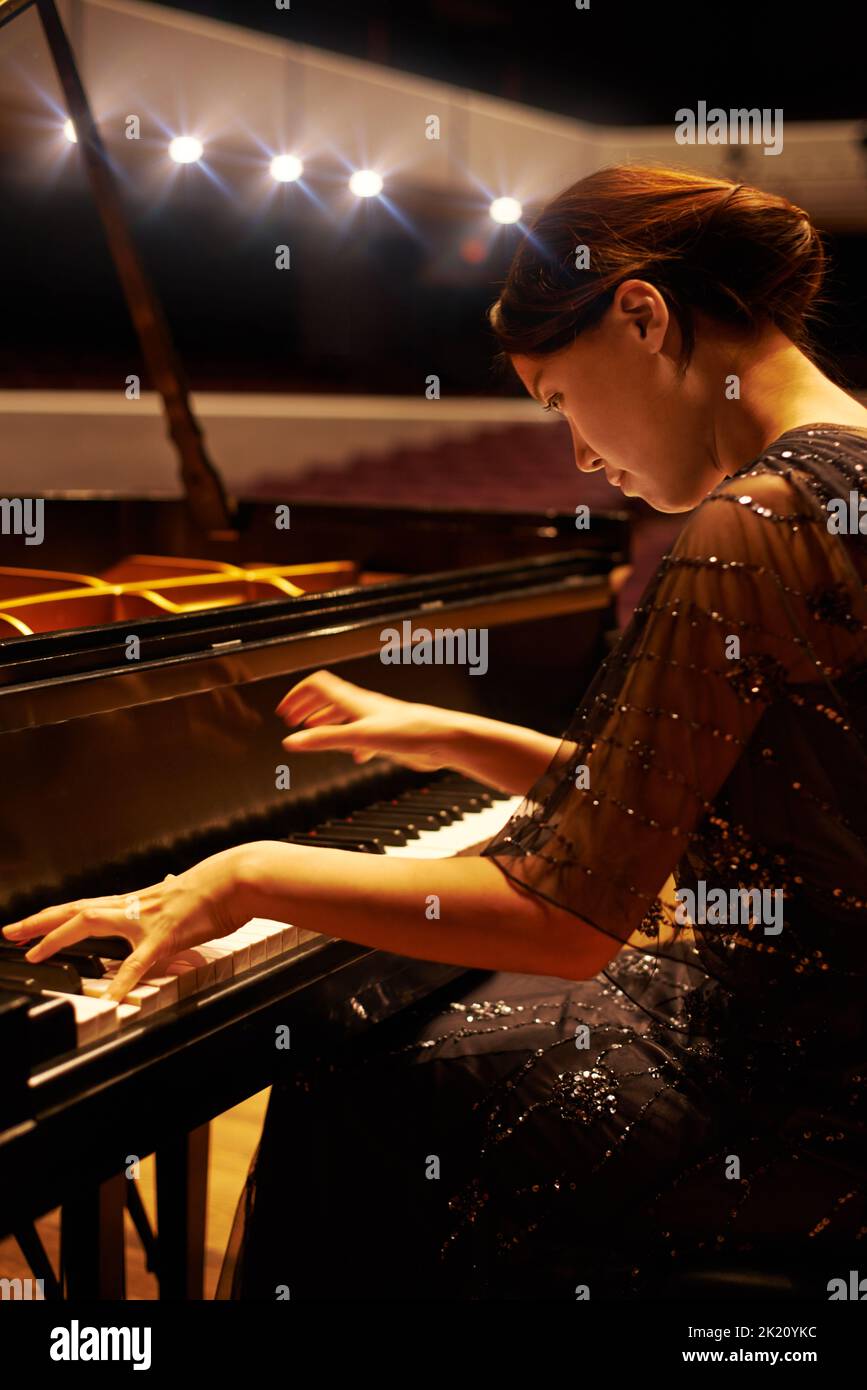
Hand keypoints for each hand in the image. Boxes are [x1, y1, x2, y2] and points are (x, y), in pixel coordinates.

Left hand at [1, 845, 247, 1002]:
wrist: (235, 881)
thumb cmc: (213, 890)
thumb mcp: (179, 900)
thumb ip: (167, 901)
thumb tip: (166, 887)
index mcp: (133, 903)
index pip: (82, 907)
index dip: (51, 917)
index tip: (23, 927)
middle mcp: (131, 906)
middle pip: (74, 910)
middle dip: (38, 921)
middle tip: (7, 933)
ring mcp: (145, 920)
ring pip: (91, 921)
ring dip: (59, 937)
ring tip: (34, 953)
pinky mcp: (164, 937)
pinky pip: (137, 963)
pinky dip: (120, 981)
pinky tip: (108, 999)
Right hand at [277, 669, 455, 771]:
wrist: (444, 740)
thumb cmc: (408, 733)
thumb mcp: (359, 737)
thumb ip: (325, 739)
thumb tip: (291, 742)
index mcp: (353, 700)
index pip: (318, 686)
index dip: (298, 695)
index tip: (284, 713)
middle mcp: (363, 706)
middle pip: (329, 699)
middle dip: (307, 708)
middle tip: (290, 721)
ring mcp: (377, 720)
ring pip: (346, 716)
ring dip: (326, 722)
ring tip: (313, 734)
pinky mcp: (390, 736)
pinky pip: (366, 735)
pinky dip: (353, 742)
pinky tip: (357, 758)